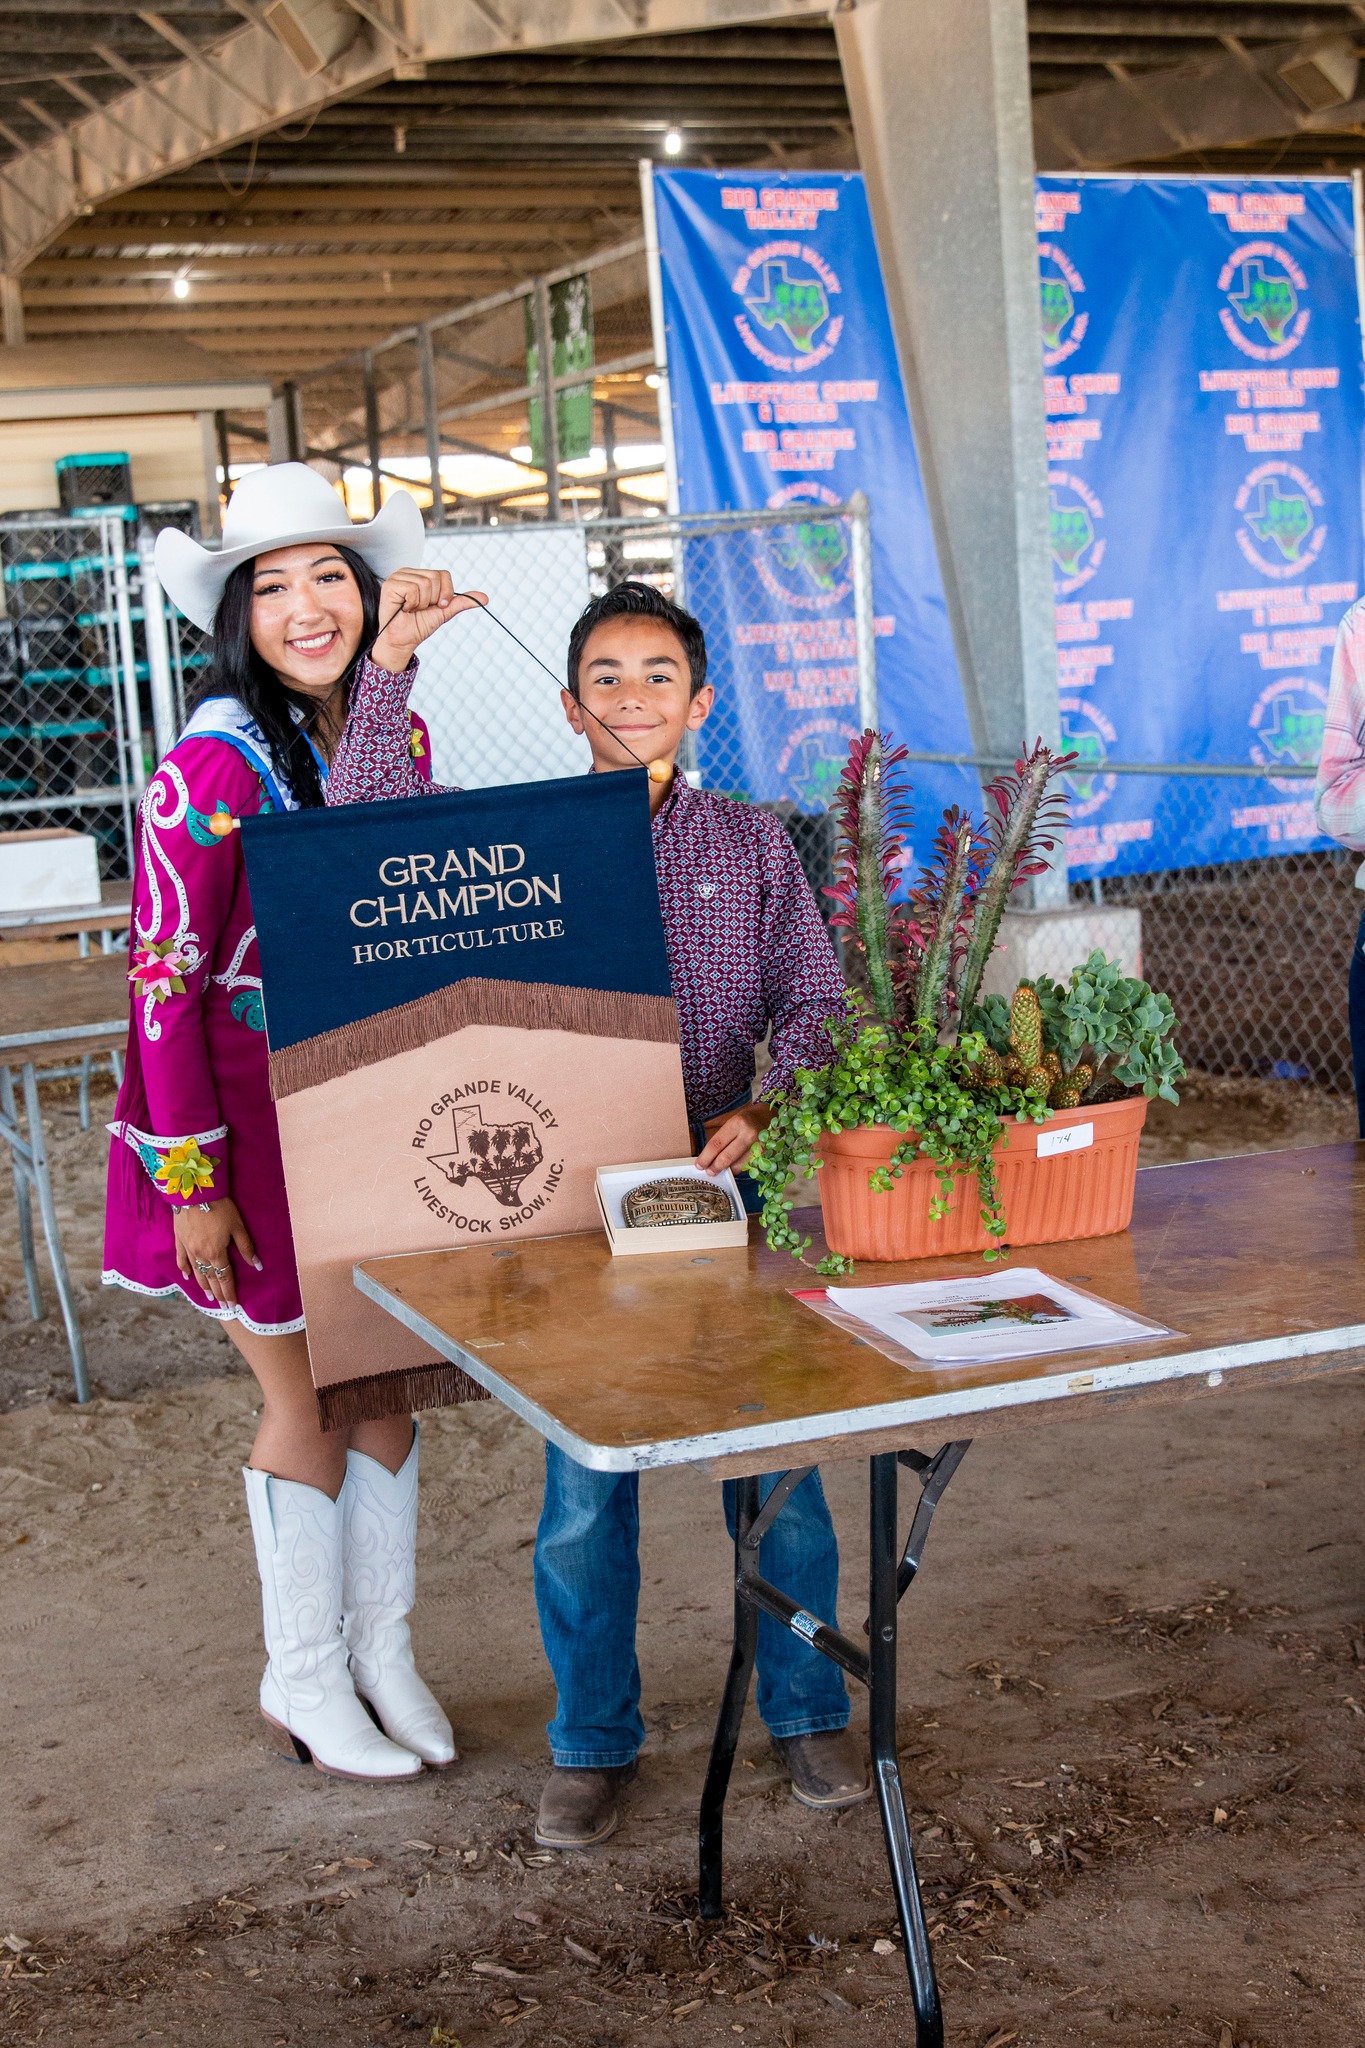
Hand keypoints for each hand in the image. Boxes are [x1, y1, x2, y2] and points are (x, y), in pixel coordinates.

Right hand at [173, 1198, 260, 1310]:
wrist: (194, 1191)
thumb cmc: (220, 1207)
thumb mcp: (238, 1226)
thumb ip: (246, 1247)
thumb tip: (256, 1265)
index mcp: (216, 1253)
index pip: (225, 1278)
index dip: (230, 1292)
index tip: (233, 1305)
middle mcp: (201, 1255)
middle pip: (211, 1279)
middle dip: (218, 1293)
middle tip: (223, 1306)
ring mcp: (188, 1248)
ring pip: (196, 1272)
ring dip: (203, 1286)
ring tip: (209, 1297)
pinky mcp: (179, 1240)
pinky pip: (181, 1259)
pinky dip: (185, 1270)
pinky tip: (187, 1278)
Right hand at [370, 570, 487, 672]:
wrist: (404, 640)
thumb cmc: (420, 625)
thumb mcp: (445, 611)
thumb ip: (462, 602)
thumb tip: (485, 598)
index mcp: (420, 575)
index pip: (444, 574)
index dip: (445, 593)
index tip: (435, 606)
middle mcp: (408, 572)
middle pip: (435, 578)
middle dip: (433, 599)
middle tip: (419, 609)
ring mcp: (398, 576)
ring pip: (424, 583)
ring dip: (421, 603)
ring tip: (411, 609)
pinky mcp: (390, 584)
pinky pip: (412, 589)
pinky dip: (412, 603)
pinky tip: (404, 608)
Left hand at [696, 1102, 772, 1176]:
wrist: (769, 1118)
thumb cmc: (747, 1120)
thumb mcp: (732, 1122)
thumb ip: (722, 1140)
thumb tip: (708, 1159)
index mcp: (737, 1123)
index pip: (717, 1144)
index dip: (706, 1157)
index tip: (699, 1165)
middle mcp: (749, 1134)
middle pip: (726, 1157)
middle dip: (715, 1167)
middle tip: (709, 1172)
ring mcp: (759, 1146)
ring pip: (738, 1166)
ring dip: (727, 1170)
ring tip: (721, 1169)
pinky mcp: (766, 1156)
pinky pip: (748, 1168)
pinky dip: (739, 1169)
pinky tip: (735, 1165)